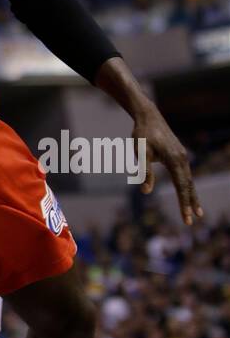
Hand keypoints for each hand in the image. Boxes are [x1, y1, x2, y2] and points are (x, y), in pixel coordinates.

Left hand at [133, 101, 201, 225]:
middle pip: (188, 185)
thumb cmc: (142, 134)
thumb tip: (146, 191)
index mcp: (174, 159)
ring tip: (196, 212)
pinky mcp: (179, 155)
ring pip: (189, 180)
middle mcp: (182, 159)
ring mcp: (182, 156)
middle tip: (191, 221)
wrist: (148, 116)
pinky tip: (188, 194)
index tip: (186, 217)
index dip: (183, 202)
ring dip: (192, 196)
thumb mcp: (141, 152)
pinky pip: (185, 174)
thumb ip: (145, 172)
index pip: (181, 186)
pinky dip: (188, 186)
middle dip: (190, 204)